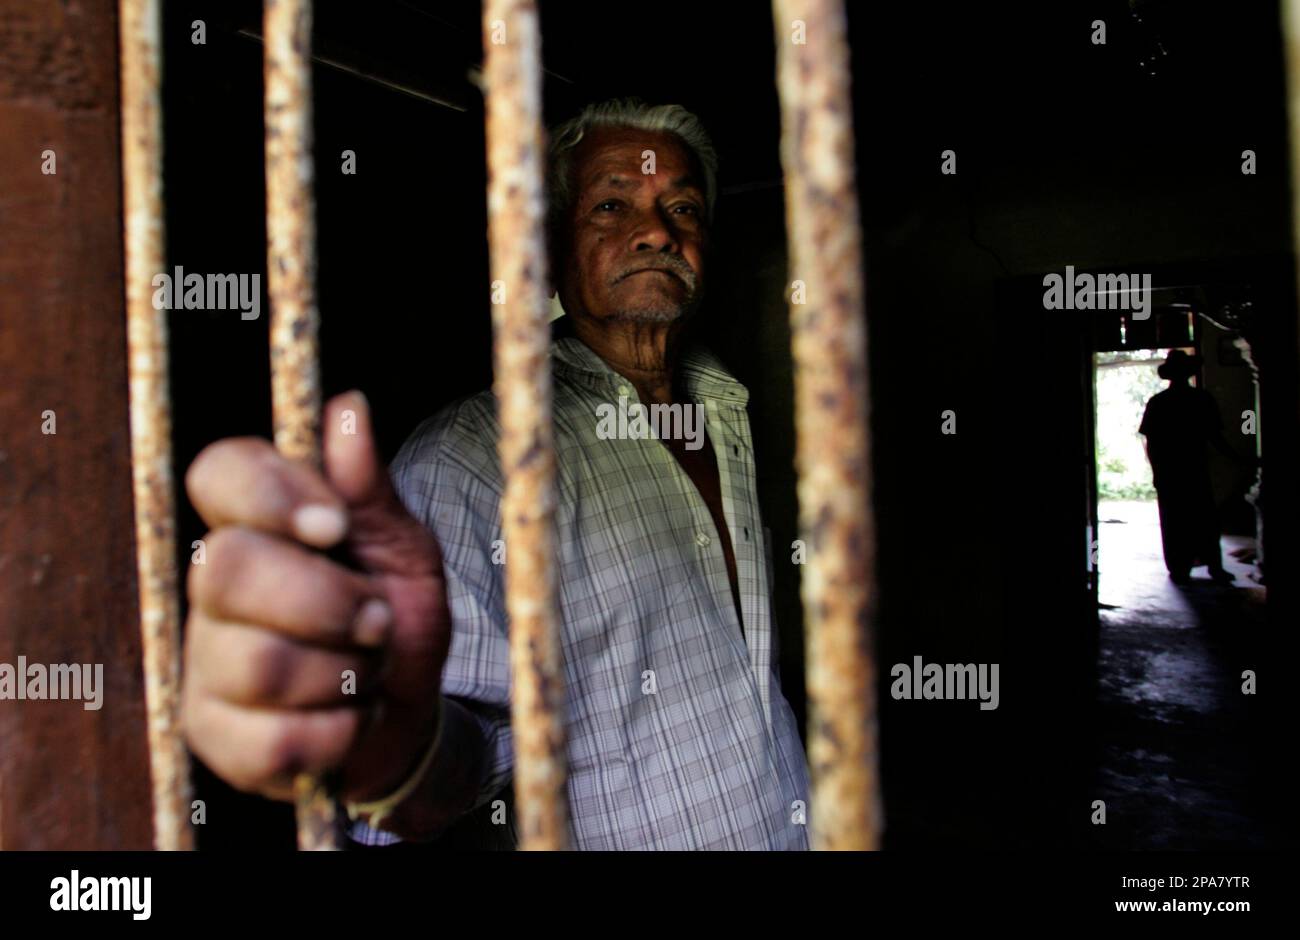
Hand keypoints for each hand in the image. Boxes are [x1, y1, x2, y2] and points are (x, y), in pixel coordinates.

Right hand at [181, 391, 450, 803]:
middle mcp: (214, 584)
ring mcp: (204, 659)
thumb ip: (371, 489)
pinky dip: (336, 732)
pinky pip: (269, 739)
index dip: (270, 494)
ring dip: (343, 671)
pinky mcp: (212, 732)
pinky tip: (350, 716)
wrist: (409, 708)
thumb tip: (348, 408)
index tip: (335, 525)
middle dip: (326, 600)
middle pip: (226, 571)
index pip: (217, 473)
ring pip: (255, 662)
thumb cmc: (395, 613)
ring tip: (367, 668)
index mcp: (258, 522)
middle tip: (378, 618)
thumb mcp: (402, 547)